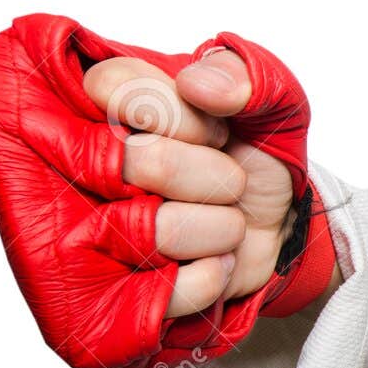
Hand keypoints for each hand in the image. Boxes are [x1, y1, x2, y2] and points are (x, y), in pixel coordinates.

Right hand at [82, 50, 296, 317]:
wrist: (278, 231)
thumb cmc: (257, 157)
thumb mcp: (273, 103)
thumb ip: (246, 74)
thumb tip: (196, 84)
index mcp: (113, 107)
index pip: (111, 87)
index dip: (175, 113)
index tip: (214, 131)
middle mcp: (89, 166)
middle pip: (134, 162)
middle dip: (210, 173)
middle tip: (229, 179)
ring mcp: (93, 232)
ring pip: (153, 229)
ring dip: (219, 227)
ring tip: (226, 222)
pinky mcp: (115, 292)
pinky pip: (162, 291)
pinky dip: (212, 276)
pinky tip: (219, 262)